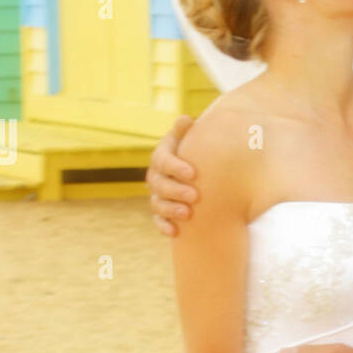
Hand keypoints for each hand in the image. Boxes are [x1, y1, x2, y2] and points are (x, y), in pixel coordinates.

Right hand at [147, 115, 199, 235]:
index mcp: (162, 157)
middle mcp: (156, 176)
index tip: (193, 173)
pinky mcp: (161, 212)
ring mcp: (157, 195)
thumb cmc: (195, 152)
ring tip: (188, 214)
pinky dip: (164, 226)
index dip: (176, 167)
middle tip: (195, 196)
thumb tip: (185, 120)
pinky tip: (176, 232)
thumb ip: (186, 131)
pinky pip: (158, 220)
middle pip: (160, 184)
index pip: (163, 160)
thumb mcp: (189, 139)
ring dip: (171, 210)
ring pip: (158, 204)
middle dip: (176, 190)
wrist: (196, 172)